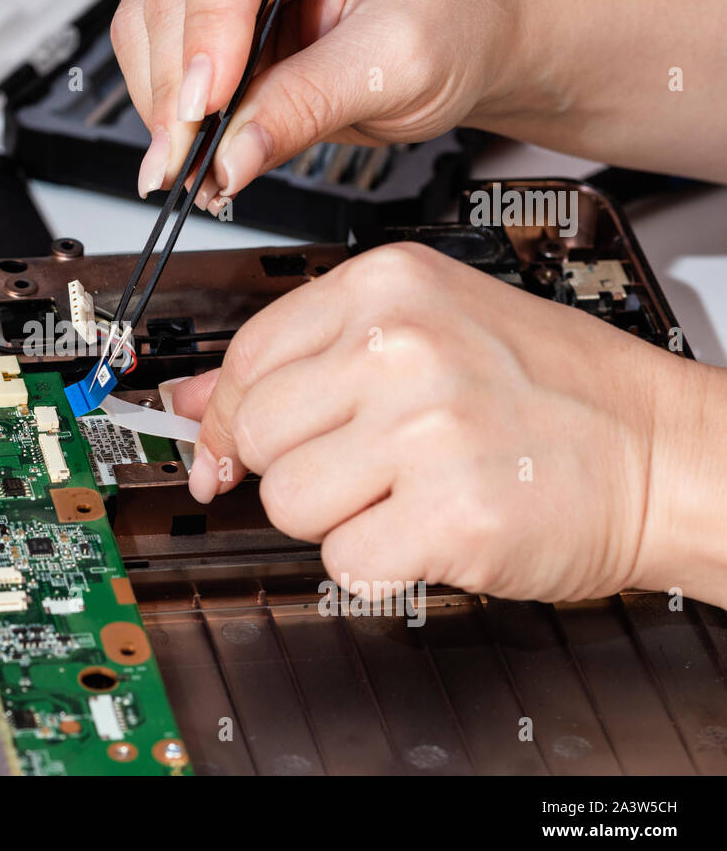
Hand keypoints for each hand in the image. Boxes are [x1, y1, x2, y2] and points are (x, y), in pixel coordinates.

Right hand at [111, 0, 518, 207]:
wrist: (465, 39)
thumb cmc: (453, 20)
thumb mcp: (395, 66)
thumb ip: (308, 106)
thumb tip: (232, 156)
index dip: (207, 30)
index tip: (206, 108)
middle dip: (177, 90)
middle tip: (189, 163)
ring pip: (149, 31)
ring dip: (165, 109)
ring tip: (195, 168)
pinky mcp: (211, 21)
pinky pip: (159, 63)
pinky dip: (171, 116)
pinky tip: (197, 151)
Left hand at [171, 242, 726, 604]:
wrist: (663, 451)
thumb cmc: (548, 392)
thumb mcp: (421, 334)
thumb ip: (299, 361)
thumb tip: (187, 400)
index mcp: (386, 286)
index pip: (245, 358)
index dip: (231, 417)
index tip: (234, 445)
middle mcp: (400, 346)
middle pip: (256, 434)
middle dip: (293, 467)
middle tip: (362, 466)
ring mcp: (425, 428)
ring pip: (287, 503)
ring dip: (336, 518)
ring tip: (406, 492)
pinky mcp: (450, 512)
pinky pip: (342, 561)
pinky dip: (378, 563)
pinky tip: (430, 529)